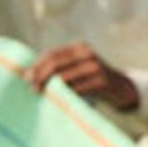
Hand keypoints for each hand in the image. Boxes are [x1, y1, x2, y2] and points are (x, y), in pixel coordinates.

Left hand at [25, 42, 139, 110]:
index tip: (26, 77)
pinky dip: (65, 94)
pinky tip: (57, 99)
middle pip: (56, 63)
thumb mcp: (78, 67)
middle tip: (32, 88)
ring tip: (41, 93)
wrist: (121, 87)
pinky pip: (77, 89)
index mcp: (80, 48)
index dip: (37, 65)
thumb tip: (30, 74)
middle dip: (40, 76)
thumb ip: (61, 66)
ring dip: (49, 86)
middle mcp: (88, 54)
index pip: (52, 54)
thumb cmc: (93, 79)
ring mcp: (96, 67)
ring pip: (65, 76)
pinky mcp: (102, 82)